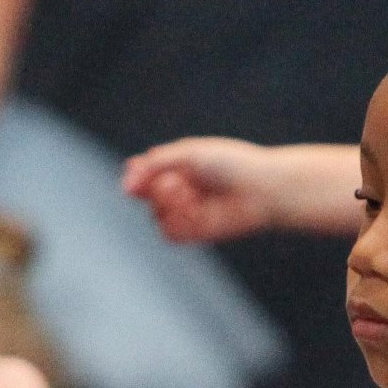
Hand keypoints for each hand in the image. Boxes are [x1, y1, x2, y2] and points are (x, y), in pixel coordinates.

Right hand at [123, 137, 279, 243]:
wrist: (261, 189)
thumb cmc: (231, 164)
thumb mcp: (189, 154)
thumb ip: (156, 165)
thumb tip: (126, 185)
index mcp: (177, 167)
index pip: (142, 173)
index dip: (137, 175)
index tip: (140, 170)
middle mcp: (179, 190)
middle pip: (145, 195)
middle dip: (157, 188)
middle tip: (179, 182)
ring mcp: (186, 212)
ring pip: (155, 215)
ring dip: (167, 205)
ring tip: (189, 196)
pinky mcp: (195, 233)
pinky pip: (168, 233)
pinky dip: (176, 222)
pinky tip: (194, 212)